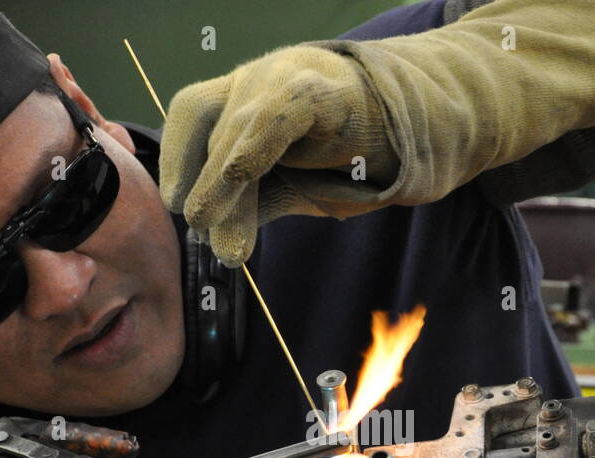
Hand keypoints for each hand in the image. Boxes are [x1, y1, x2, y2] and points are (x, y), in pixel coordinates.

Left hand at [160, 45, 398, 266]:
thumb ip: (255, 204)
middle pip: (211, 124)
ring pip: (240, 124)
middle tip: (201, 230)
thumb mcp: (290, 188)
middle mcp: (257, 79)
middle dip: (203, 183)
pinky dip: (254, 149)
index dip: (177, 157)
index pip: (191, 115)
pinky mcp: (323, 89)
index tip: (176, 204)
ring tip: (220, 231)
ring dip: (223, 180)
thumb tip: (217, 243)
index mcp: (241, 98)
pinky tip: (243, 179)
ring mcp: (288, 76)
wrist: (417, 135)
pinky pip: (277, 115)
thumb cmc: (348, 160)